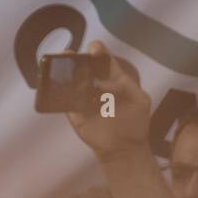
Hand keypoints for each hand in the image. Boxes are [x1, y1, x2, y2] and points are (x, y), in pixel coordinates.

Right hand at [66, 41, 150, 160]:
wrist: (124, 147)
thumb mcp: (139, 99)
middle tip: (72, 55)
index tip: (94, 49)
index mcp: (112, 80)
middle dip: (77, 59)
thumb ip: (129, 85)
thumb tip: (113, 77)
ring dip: (66, 74)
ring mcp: (84, 100)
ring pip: (73, 83)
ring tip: (63, 67)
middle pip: (84, 68)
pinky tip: (58, 87)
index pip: (103, 61)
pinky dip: (61, 95)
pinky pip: (66, 103)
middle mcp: (96, 86)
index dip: (98, 52)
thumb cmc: (135, 122)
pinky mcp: (75, 115)